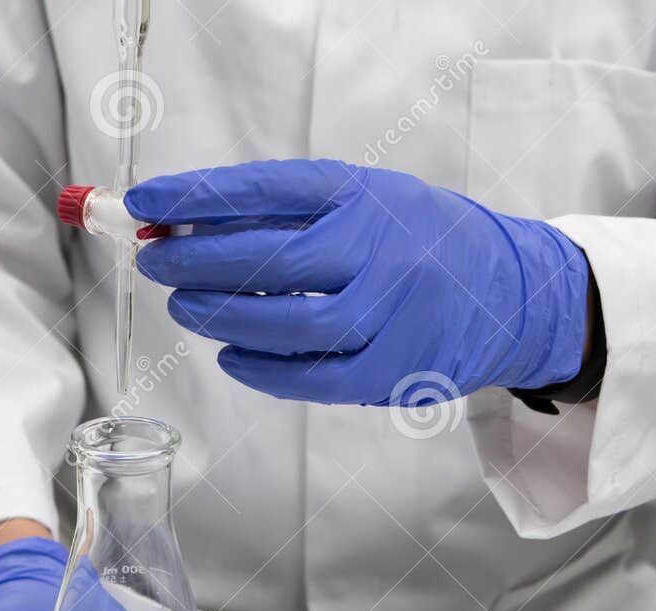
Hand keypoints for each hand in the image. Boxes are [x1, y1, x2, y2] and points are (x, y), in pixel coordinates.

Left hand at [127, 159, 590, 405]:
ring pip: (289, 324)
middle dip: (196, 260)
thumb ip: (287, 211)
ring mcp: (390, 312)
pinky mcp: (393, 369)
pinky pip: (314, 377)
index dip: (197, 197)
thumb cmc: (419, 240)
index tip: (145, 204)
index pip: (266, 189)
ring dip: (222, 317)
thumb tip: (190, 225)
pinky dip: (262, 370)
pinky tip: (231, 355)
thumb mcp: (364, 198)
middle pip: (270, 259)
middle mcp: (379, 248)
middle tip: (156, 261)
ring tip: (186, 306)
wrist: (509, 292)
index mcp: (364, 195)